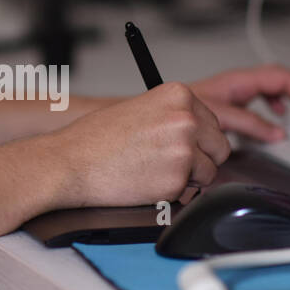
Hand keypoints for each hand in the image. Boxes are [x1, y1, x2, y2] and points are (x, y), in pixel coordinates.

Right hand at [48, 82, 231, 207]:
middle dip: (200, 159)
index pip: (213, 123)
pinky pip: (191, 193)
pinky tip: (147, 183)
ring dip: (188, 178)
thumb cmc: (94, 139)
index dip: (199, 139)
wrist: (70, 163)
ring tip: (153, 171)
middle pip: (220, 147)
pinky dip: (173, 193)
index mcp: (179, 95)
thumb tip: (200, 133)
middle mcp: (186, 119)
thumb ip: (173, 116)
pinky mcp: (177, 180)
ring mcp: (184, 150)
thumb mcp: (140, 109)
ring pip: (209, 172)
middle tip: (168, 162)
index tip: (182, 145)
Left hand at [188, 64, 289, 142]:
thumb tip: (277, 132)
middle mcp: (237, 85)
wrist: (155, 117)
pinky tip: (276, 121)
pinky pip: (259, 102)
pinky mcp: (228, 106)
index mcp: (237, 82)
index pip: (280, 78)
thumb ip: (248, 124)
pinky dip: (273, 109)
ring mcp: (233, 94)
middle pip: (280, 81)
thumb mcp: (219, 117)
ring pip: (270, 90)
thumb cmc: (178, 111)